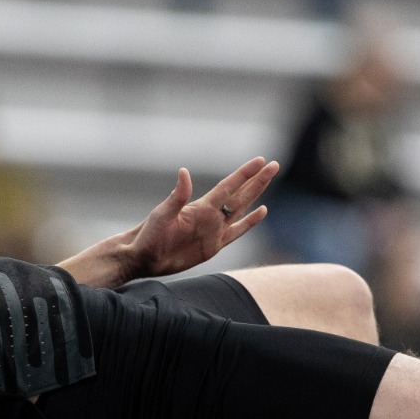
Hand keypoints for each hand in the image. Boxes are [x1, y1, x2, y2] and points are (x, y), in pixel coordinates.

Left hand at [115, 158, 276, 279]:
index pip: (229, 186)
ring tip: (269, 179)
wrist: (145, 258)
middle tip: (274, 165)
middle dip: (257, 180)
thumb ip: (177, 196)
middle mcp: (211, 216)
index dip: (245, 174)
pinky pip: (237, 231)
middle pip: (240, 194)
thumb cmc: (149, 234)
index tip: (261, 160)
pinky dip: (250, 222)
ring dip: (256, 194)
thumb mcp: (162, 214)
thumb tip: (184, 172)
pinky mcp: (214, 246)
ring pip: (242, 209)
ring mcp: (214, 230)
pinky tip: (262, 211)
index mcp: (201, 207)